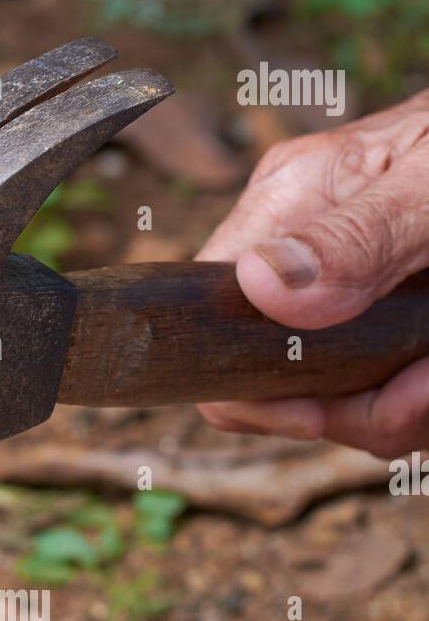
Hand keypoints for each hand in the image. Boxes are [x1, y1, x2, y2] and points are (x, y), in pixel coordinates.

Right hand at [196, 91, 428, 456]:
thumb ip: (355, 237)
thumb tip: (263, 286)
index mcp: (288, 206)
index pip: (213, 321)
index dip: (250, 387)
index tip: (317, 413)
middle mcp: (307, 260)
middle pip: (279, 384)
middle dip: (354, 412)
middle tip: (421, 396)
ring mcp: (352, 298)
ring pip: (343, 405)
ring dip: (400, 414)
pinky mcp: (397, 329)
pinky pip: (390, 399)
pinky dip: (419, 403)